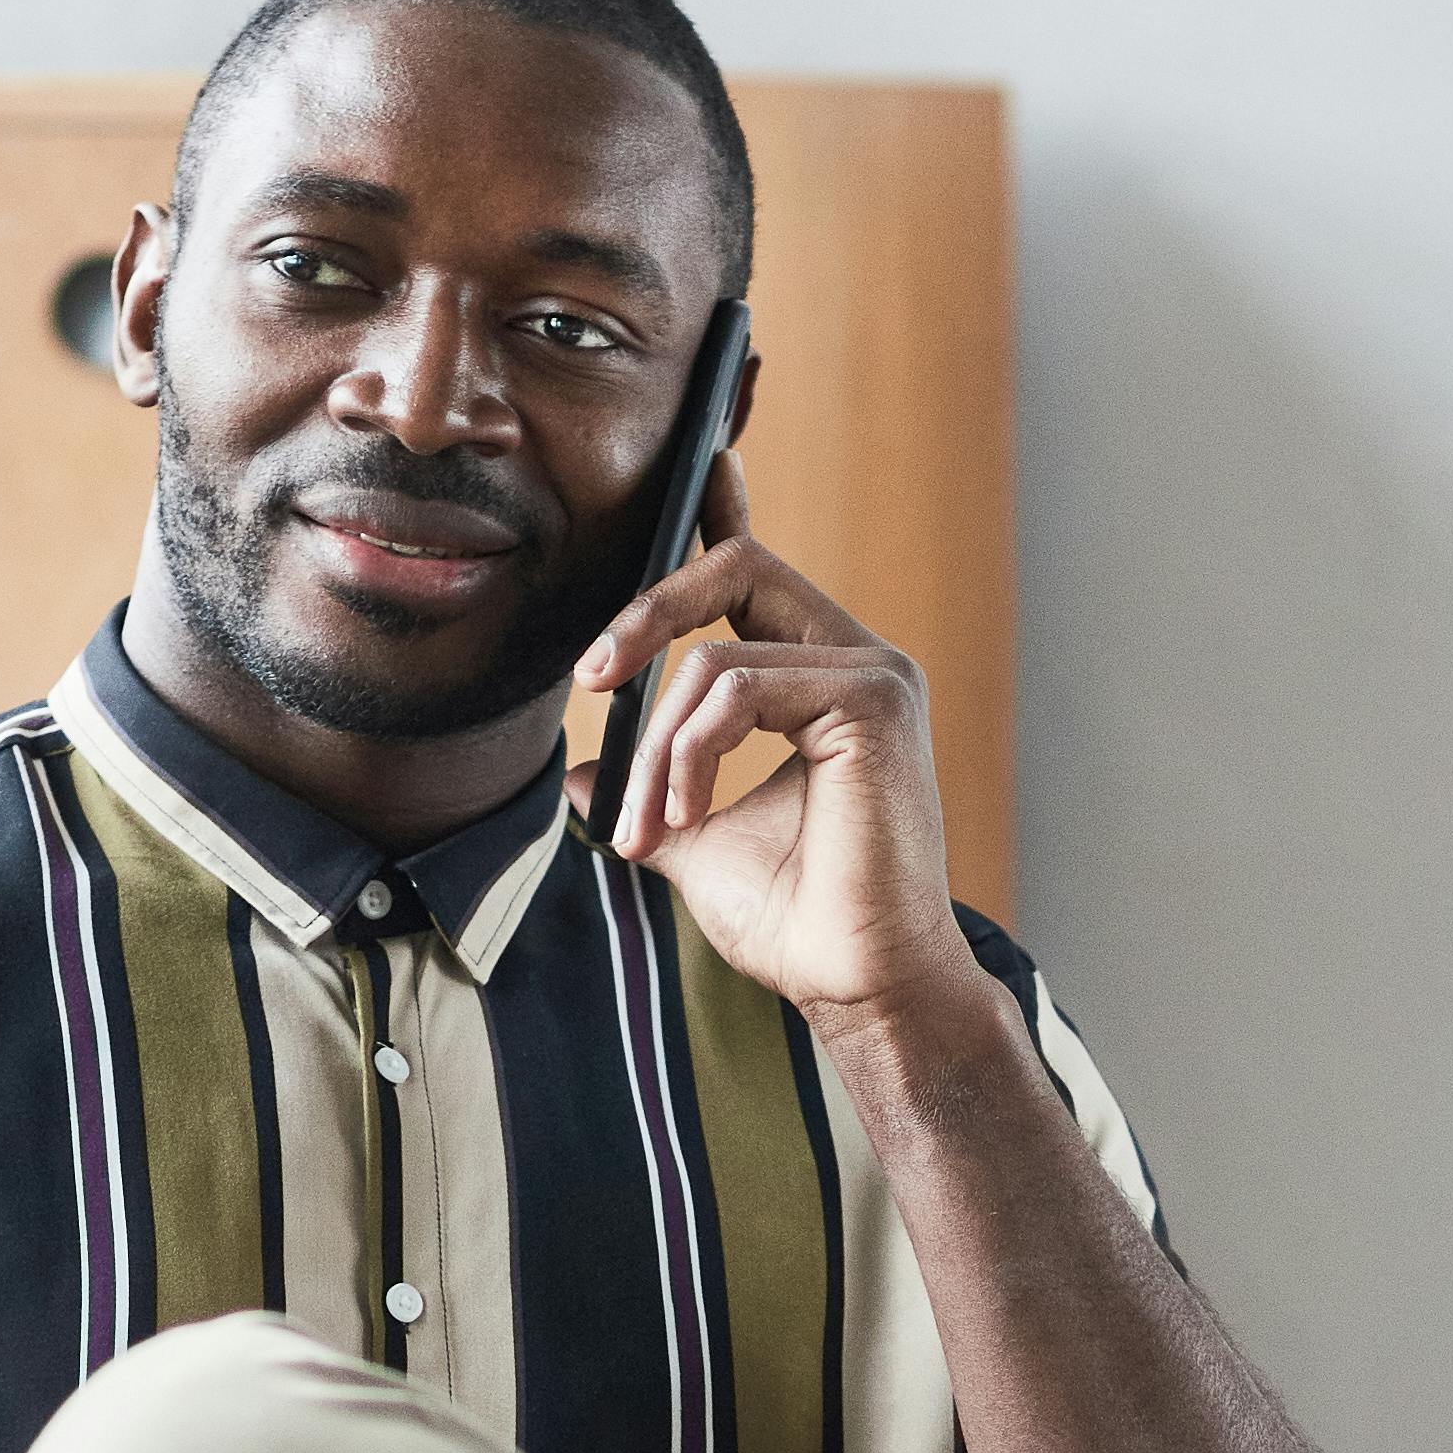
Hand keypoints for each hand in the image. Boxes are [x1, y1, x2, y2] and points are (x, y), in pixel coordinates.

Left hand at [573, 480, 976, 1051]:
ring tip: (647, 827)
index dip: (721, 513)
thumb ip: (648, 791)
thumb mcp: (695, 841)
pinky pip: (739, 688)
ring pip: (717, 656)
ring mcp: (873, 675)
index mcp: (825, 679)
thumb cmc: (797, 922)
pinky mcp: (873, 701)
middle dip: (648, 612)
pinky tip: (682, 814)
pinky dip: (689, 752)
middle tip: (592, 678)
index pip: (759, 575)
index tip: (695, 466)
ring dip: (658, 746)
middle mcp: (858, 662)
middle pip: (739, 567)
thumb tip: (579, 776)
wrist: (859, 986)